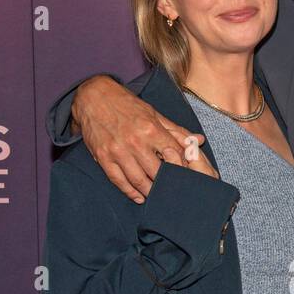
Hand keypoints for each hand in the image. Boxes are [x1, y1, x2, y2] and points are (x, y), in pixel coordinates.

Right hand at [72, 75, 204, 202]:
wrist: (94, 96)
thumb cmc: (127, 105)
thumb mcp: (154, 114)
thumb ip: (176, 130)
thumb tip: (199, 140)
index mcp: (151, 129)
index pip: (174, 155)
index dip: (183, 167)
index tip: (188, 176)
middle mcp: (135, 142)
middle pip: (158, 172)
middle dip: (168, 184)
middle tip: (175, 193)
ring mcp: (118, 151)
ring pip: (138, 180)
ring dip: (150, 192)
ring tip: (158, 197)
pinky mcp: (103, 157)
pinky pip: (118, 180)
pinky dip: (129, 192)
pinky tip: (138, 197)